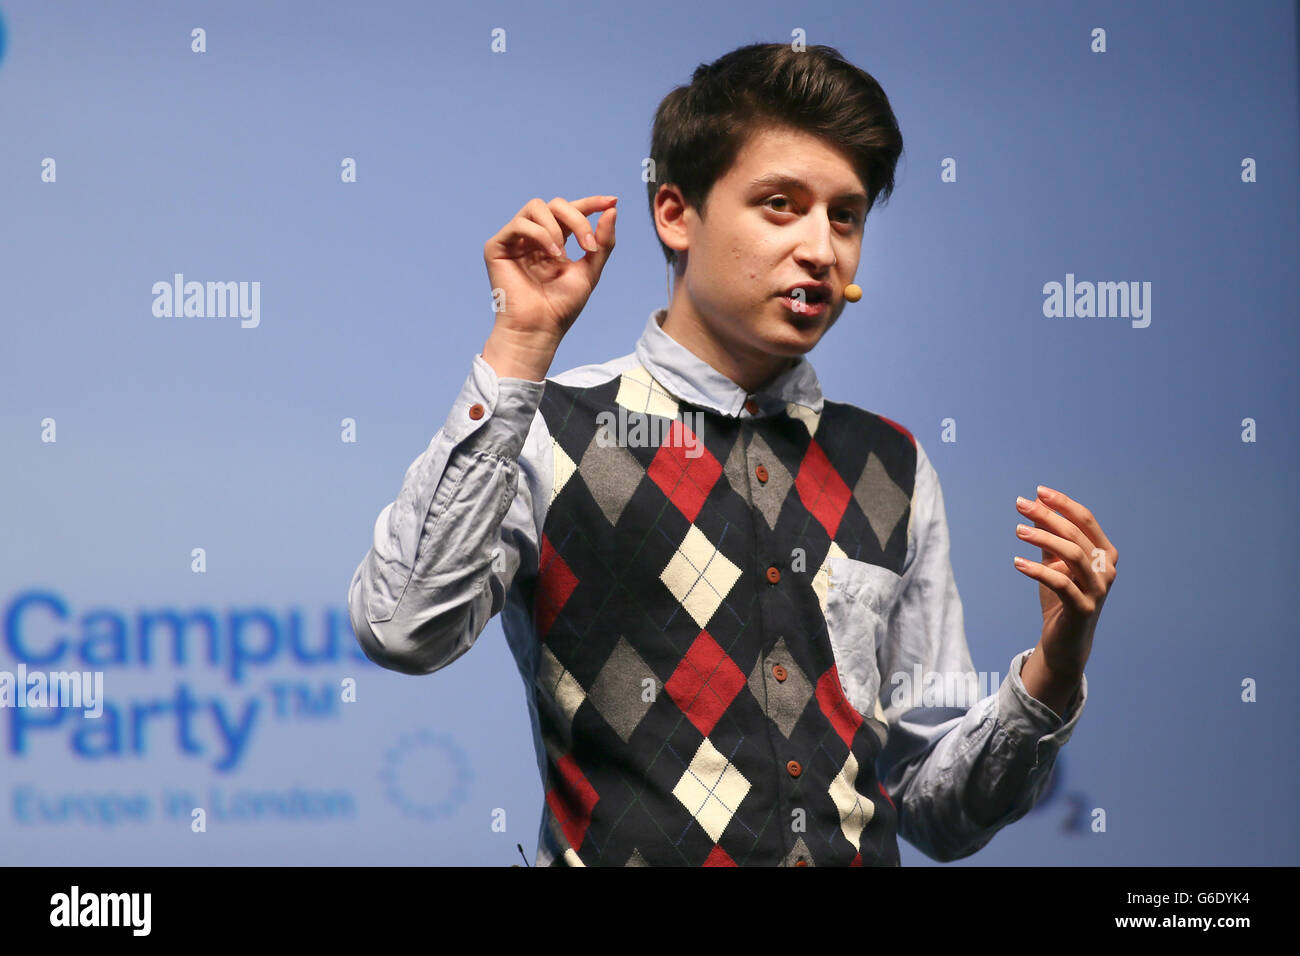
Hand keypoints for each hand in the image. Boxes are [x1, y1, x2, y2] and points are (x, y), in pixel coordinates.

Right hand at [483, 195, 617, 349]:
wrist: (540, 329)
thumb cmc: (561, 307)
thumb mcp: (590, 271)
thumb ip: (603, 243)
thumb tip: (612, 209)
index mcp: (554, 240)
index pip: (570, 211)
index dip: (591, 203)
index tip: (612, 200)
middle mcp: (534, 237)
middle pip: (556, 204)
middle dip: (577, 218)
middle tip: (588, 245)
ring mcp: (515, 240)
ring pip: (536, 206)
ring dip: (556, 227)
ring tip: (562, 254)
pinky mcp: (497, 247)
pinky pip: (519, 224)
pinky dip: (540, 234)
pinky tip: (551, 254)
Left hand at [1013, 485, 1117, 679]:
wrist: (1064, 640)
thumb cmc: (1059, 597)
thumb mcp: (1053, 563)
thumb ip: (1048, 537)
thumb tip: (1035, 504)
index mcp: (1105, 553)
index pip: (1085, 520)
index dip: (1063, 503)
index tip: (1038, 491)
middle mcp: (1107, 569)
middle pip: (1076, 534)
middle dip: (1047, 516)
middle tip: (1020, 505)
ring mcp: (1098, 590)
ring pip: (1073, 555)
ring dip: (1043, 538)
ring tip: (1018, 530)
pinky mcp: (1084, 608)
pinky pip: (1061, 583)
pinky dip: (1038, 570)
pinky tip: (1017, 562)